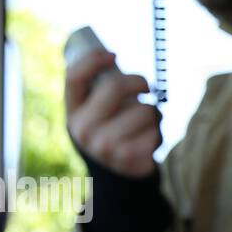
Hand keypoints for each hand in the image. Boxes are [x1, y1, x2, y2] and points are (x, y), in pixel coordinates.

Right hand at [65, 49, 161, 177]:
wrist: (118, 176)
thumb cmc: (110, 132)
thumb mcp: (95, 113)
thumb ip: (98, 90)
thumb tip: (112, 57)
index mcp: (72, 112)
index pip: (75, 76)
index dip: (93, 59)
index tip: (113, 55)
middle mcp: (84, 129)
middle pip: (115, 87)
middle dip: (138, 81)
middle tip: (146, 86)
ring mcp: (105, 146)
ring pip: (144, 110)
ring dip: (153, 111)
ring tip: (146, 121)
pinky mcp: (129, 158)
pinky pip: (155, 131)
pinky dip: (158, 132)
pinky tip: (149, 137)